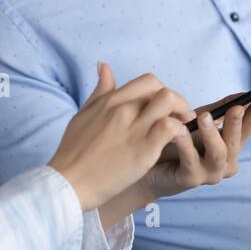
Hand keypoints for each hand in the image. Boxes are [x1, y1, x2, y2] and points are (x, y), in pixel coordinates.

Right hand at [47, 62, 192, 211]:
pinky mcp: (143, 150)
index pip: (148, 81)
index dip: (162, 92)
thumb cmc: (73, 153)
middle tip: (180, 117)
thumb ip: (99, 91)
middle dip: (178, 102)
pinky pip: (170, 128)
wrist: (67, 183)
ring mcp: (134, 129)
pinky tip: (176, 143)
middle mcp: (123, 110)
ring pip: (169, 102)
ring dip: (181, 113)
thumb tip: (104, 66)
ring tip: (182, 128)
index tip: (165, 107)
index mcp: (111, 101)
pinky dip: (179, 132)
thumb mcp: (83, 114)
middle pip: (162, 90)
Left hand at [97, 92, 250, 227]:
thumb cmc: (175, 140)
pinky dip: (186, 144)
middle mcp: (225, 162)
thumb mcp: (199, 121)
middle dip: (237, 123)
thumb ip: (220, 110)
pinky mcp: (189, 180)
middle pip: (236, 141)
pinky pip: (190, 160)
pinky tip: (180, 131)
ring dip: (213, 134)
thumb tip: (243, 94)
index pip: (248, 127)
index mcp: (230, 146)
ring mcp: (209, 173)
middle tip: (235, 107)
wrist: (147, 165)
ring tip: (204, 118)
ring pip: (218, 153)